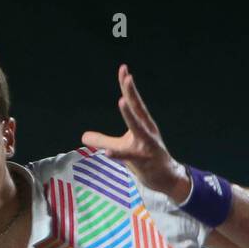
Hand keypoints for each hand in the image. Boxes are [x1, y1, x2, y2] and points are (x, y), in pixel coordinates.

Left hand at [80, 64, 188, 199]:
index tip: (123, 69)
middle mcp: (147, 130)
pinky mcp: (144, 160)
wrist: (165, 178)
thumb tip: (83, 137)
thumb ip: (103, 141)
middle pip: (138, 108)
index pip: (134, 102)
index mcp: (143, 124)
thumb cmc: (144, 160)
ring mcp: (147, 145)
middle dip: (132, 92)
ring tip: (121, 101)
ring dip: (130, 115)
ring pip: (138, 128)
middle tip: (127, 76)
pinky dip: (118, 154)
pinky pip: (130, 156)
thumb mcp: (122, 148)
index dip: (128, 86)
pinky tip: (107, 153)